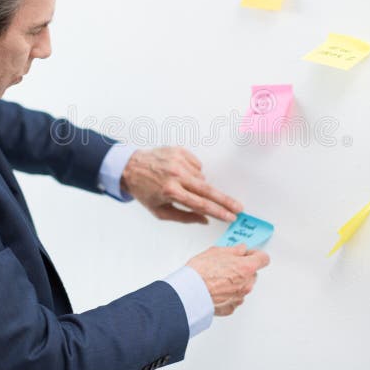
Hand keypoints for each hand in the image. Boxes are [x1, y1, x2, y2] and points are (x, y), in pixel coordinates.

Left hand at [121, 147, 242, 223]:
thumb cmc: (145, 191)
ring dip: (198, 185)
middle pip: (208, 190)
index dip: (218, 212)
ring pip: (201, 178)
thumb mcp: (159, 211)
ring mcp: (178, 161)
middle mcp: (175, 175)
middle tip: (239, 208)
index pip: (200, 204)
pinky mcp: (180, 151)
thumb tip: (206, 219)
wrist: (130, 167)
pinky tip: (180, 174)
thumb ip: (184, 217)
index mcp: (170, 191)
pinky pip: (196, 165)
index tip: (230, 217)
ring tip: (181, 185)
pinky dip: (193, 172)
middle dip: (225, 201)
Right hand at [186, 244, 269, 315]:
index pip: (263, 258)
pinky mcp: (231, 307)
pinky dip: (228, 294)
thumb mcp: (216, 252)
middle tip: (228, 265)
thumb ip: (233, 250)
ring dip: (236, 282)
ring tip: (219, 278)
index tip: (249, 254)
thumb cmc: (200, 273)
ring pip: (244, 286)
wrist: (189, 292)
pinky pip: (234, 298)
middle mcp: (246, 284)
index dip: (255, 254)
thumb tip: (240, 250)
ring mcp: (239, 297)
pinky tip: (216, 289)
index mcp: (246, 267)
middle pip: (253, 273)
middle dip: (244, 268)